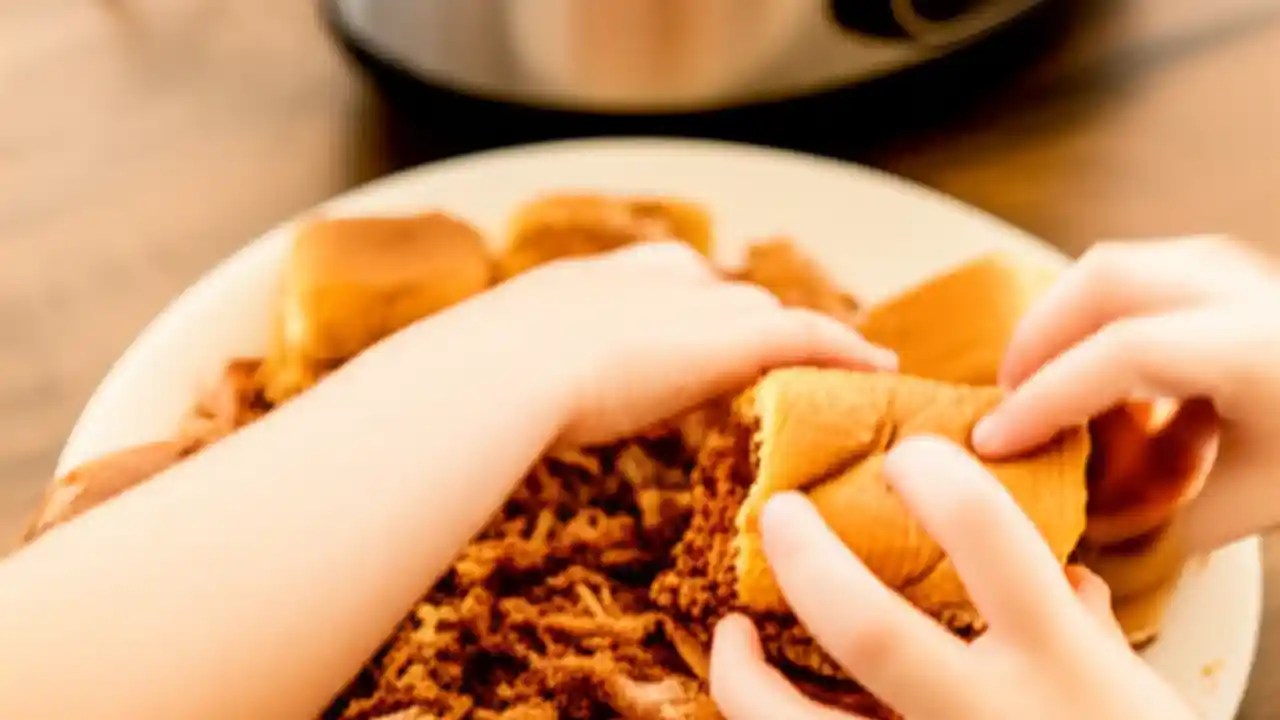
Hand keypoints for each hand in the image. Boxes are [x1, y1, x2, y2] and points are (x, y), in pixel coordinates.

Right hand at [475, 240, 896, 445]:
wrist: (503, 371)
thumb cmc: (479, 383)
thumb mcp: (493, 375)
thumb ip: (509, 386)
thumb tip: (475, 422)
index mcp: (585, 285)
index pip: (654, 284)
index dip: (681, 310)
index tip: (690, 332)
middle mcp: (646, 280)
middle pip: (718, 293)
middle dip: (741, 321)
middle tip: (761, 355)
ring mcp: (692, 303)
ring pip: (763, 312)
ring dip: (793, 338)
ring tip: (827, 366)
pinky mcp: (733, 336)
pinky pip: (808, 336)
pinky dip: (845, 350)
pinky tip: (879, 368)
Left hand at [709, 436, 1194, 719]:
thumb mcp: (1137, 695)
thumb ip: (1087, 632)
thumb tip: (1065, 572)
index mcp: (1062, 667)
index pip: (988, 537)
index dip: (936, 478)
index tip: (906, 456)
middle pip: (867, 628)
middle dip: (807, 559)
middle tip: (779, 511)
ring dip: (743, 679)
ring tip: (731, 634)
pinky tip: (765, 709)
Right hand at [970, 236, 1279, 551]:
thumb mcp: (1262, 501)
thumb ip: (1165, 517)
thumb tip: (1080, 532)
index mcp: (1256, 347)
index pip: (1121, 353)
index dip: (1045, 397)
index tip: (996, 441)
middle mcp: (1244, 290)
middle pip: (1103, 280)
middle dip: (1036, 339)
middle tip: (1009, 400)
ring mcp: (1239, 268)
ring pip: (1115, 265)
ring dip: (1061, 319)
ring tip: (1039, 380)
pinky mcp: (1231, 271)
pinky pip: (1139, 274)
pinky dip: (1096, 316)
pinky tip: (1098, 370)